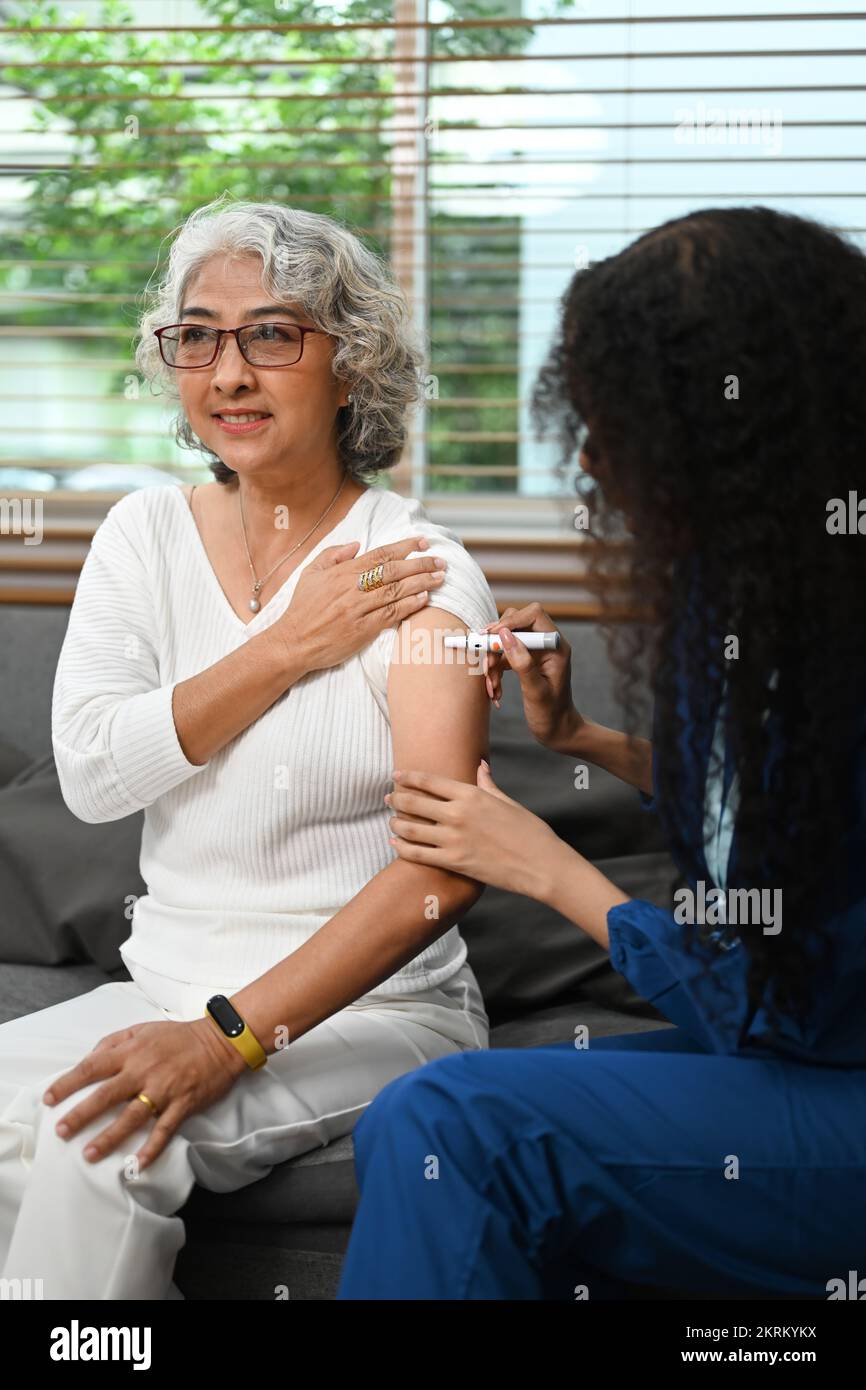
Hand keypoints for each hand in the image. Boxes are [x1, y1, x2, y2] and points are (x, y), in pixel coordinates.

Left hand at [41, 1017, 246, 1171]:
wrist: (221, 1041)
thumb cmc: (179, 1036)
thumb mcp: (143, 1029)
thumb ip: (113, 1042)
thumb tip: (88, 1059)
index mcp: (132, 1051)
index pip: (93, 1067)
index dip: (69, 1083)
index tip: (50, 1098)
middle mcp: (144, 1070)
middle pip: (106, 1095)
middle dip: (81, 1114)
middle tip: (62, 1131)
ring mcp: (164, 1089)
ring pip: (131, 1117)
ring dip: (109, 1137)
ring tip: (89, 1154)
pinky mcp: (183, 1104)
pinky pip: (164, 1130)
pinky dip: (151, 1149)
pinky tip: (136, 1164)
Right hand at [274, 535, 446, 672]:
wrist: (292, 642)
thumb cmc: (302, 608)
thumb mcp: (311, 573)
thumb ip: (333, 555)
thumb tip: (357, 544)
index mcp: (342, 572)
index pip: (380, 554)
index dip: (404, 547)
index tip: (423, 542)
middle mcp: (351, 588)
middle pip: (393, 571)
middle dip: (420, 564)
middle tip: (441, 561)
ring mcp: (357, 609)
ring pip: (395, 591)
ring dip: (421, 583)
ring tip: (440, 578)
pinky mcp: (361, 630)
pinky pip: (390, 615)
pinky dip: (408, 606)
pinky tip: (424, 599)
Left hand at [385, 760, 562, 901]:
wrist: (541, 865)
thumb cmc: (530, 832)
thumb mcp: (508, 802)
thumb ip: (488, 784)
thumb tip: (480, 765)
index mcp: (472, 795)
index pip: (430, 781)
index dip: (409, 777)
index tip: (397, 776)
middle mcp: (458, 814)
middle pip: (414, 803)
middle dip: (397, 799)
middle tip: (388, 798)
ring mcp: (454, 839)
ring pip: (411, 829)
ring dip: (397, 823)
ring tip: (392, 821)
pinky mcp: (454, 862)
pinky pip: (417, 854)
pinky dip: (402, 848)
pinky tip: (395, 843)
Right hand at [480, 603, 583, 753]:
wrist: (557, 730)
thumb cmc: (552, 714)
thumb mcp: (536, 691)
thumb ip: (522, 663)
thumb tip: (505, 636)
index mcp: (556, 646)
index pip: (533, 615)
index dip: (511, 621)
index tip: (493, 637)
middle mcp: (546, 644)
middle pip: (514, 625)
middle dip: (496, 644)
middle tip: (487, 666)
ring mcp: (534, 652)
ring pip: (504, 642)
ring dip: (493, 663)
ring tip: (492, 687)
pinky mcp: (524, 661)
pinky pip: (503, 656)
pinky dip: (495, 672)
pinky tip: (495, 691)